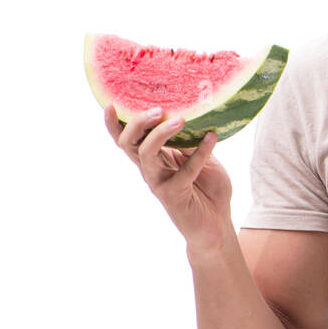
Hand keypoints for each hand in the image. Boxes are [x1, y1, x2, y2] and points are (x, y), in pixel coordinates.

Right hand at [104, 103, 231, 250]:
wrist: (216, 224)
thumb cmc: (207, 189)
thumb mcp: (200, 158)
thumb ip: (191, 141)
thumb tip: (189, 115)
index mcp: (153, 158)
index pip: (127, 139)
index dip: (114, 124)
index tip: (111, 104)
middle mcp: (150, 170)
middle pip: (129, 143)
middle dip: (138, 123)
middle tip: (158, 109)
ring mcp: (159, 183)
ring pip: (147, 154)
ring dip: (161, 134)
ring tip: (180, 120)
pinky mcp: (173, 195)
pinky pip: (184, 171)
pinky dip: (200, 152)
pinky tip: (212, 138)